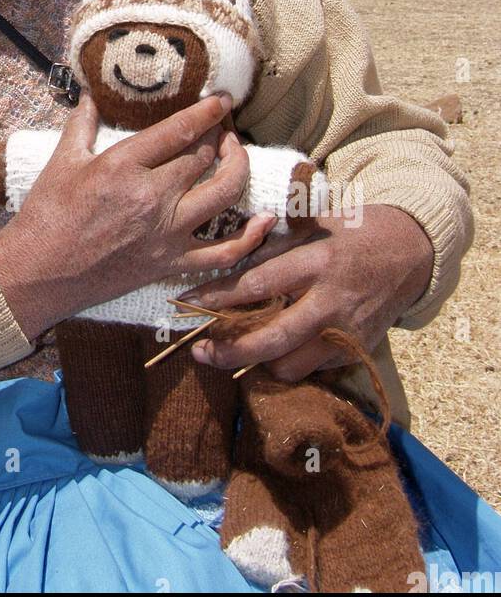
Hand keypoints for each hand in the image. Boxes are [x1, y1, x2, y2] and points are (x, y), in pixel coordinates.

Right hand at [0, 90, 274, 341]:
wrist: (39, 274)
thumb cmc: (46, 216)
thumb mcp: (62, 161)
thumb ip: (82, 124)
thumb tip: (91, 95)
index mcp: (122, 166)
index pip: (179, 130)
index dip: (208, 110)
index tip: (222, 98)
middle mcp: (151, 197)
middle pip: (205, 156)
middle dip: (222, 133)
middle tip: (223, 124)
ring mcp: (166, 233)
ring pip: (224, 195)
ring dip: (239, 168)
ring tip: (236, 154)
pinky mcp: (171, 264)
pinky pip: (224, 254)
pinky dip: (251, 238)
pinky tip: (265, 220)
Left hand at [181, 203, 434, 380]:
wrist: (409, 253)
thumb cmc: (350, 233)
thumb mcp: (312, 226)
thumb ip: (272, 245)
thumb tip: (225, 256)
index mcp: (316, 262)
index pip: (257, 285)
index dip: (218, 297)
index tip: (188, 302)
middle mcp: (330, 302)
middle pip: (270, 339)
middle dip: (229, 350)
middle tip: (200, 351)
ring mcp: (346, 332)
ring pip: (289, 365)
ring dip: (257, 362)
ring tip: (232, 352)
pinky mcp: (356, 351)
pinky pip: (311, 370)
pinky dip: (287, 364)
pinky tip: (269, 353)